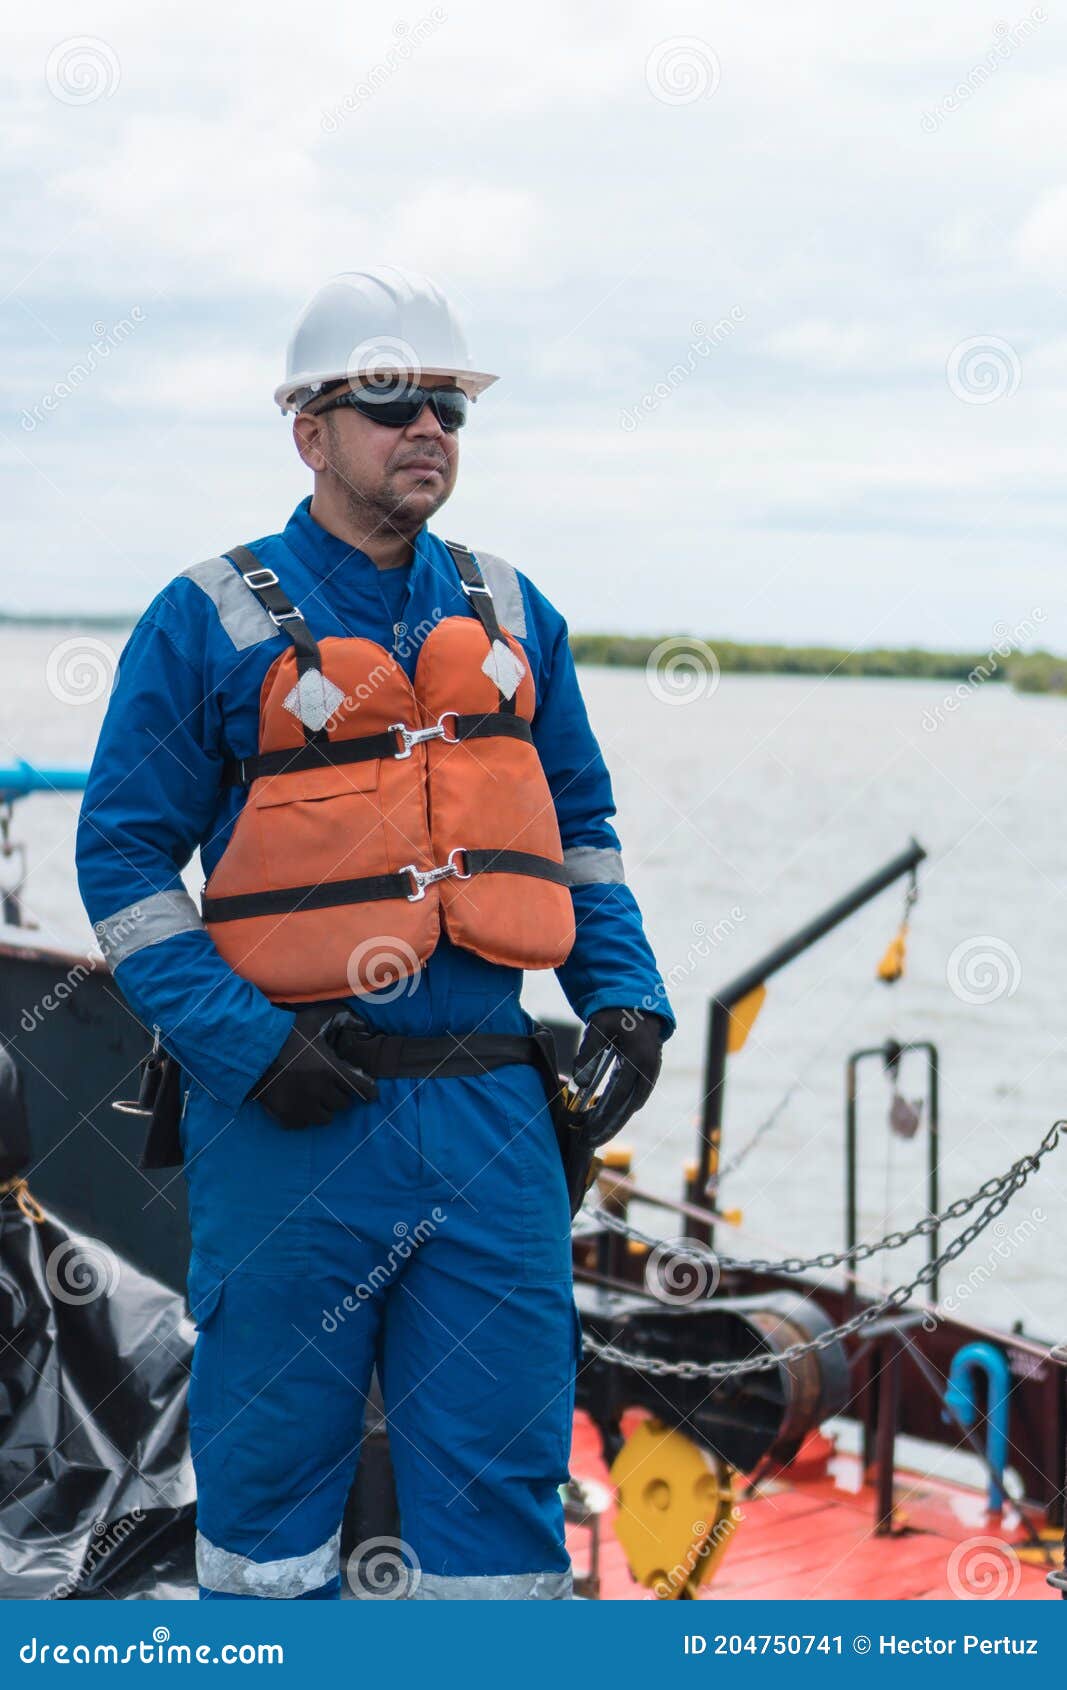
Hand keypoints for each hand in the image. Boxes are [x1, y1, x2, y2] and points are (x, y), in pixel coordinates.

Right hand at [250, 1010, 377, 1128]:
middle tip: (332, 1085)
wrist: (252, 1049)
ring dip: (325, 1108)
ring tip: (317, 1096)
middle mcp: (320, 1092)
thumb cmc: (286, 1033)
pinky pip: (304, 1124)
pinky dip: (305, 1117)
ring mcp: (302, 1107)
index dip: (368, 1090)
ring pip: (325, 1117)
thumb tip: (363, 1026)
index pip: (363, 1089)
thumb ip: (342, 1017)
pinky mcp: (286, 1116)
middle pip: (343, 1103)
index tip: (369, 1091)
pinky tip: (300, 1104)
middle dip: (341, 1094)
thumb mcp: (316, 1018)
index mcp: (331, 1071)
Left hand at [570, 1007, 665, 1146]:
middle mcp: (649, 1068)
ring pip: (634, 1104)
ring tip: (596, 1136)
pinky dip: (622, 1109)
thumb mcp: (598, 1027)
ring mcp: (651, 1072)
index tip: (588, 1130)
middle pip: (629, 1106)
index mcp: (638, 1057)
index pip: (620, 1094)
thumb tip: (579, 1083)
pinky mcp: (647, 1074)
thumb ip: (588, 1052)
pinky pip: (636, 1096)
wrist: (638, 1005)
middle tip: (590, 1142)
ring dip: (616, 1121)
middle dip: (611, 1126)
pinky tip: (606, 1119)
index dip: (605, 1115)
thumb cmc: (615, 1014)